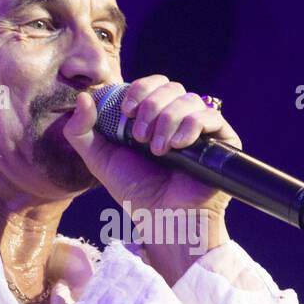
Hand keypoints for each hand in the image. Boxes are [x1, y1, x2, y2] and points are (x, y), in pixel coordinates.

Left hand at [63, 75, 239, 282]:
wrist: (164, 219)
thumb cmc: (135, 193)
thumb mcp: (99, 160)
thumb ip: (81, 130)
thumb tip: (83, 96)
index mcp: (153, 117)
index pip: (152, 84)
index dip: (139, 89)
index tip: (126, 112)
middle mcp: (179, 118)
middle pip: (170, 86)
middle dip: (151, 107)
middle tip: (140, 137)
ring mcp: (201, 129)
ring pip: (189, 99)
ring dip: (168, 120)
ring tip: (158, 151)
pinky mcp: (222, 140)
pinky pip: (210, 115)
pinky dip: (191, 125)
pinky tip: (178, 146)